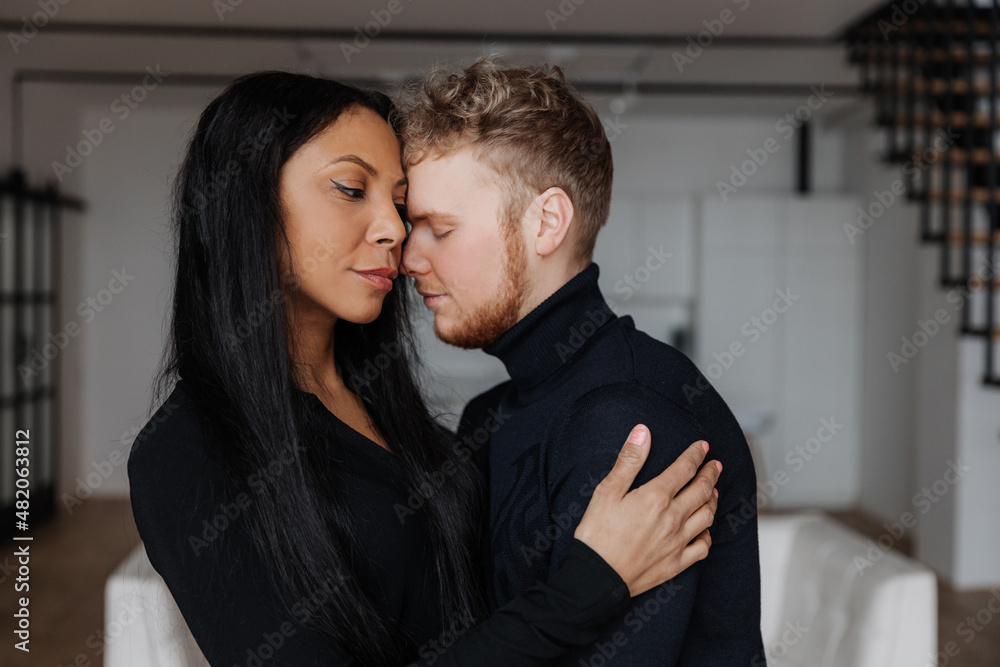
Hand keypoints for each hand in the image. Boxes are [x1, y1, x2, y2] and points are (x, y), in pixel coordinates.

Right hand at [573, 424, 719, 596]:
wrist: (596, 578)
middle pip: (701, 490)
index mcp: (656, 497)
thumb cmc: (597, 534)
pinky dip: (707, 534)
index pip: (684, 469)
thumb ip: (629, 461)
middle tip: (715, 465)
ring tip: (713, 491)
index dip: (695, 454)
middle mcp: (672, 518)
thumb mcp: (606, 491)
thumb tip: (643, 432)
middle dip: (710, 473)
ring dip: (712, 500)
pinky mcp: (676, 564)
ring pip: (706, 516)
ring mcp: (677, 542)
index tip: (703, 446)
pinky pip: (702, 547)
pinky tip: (704, 529)